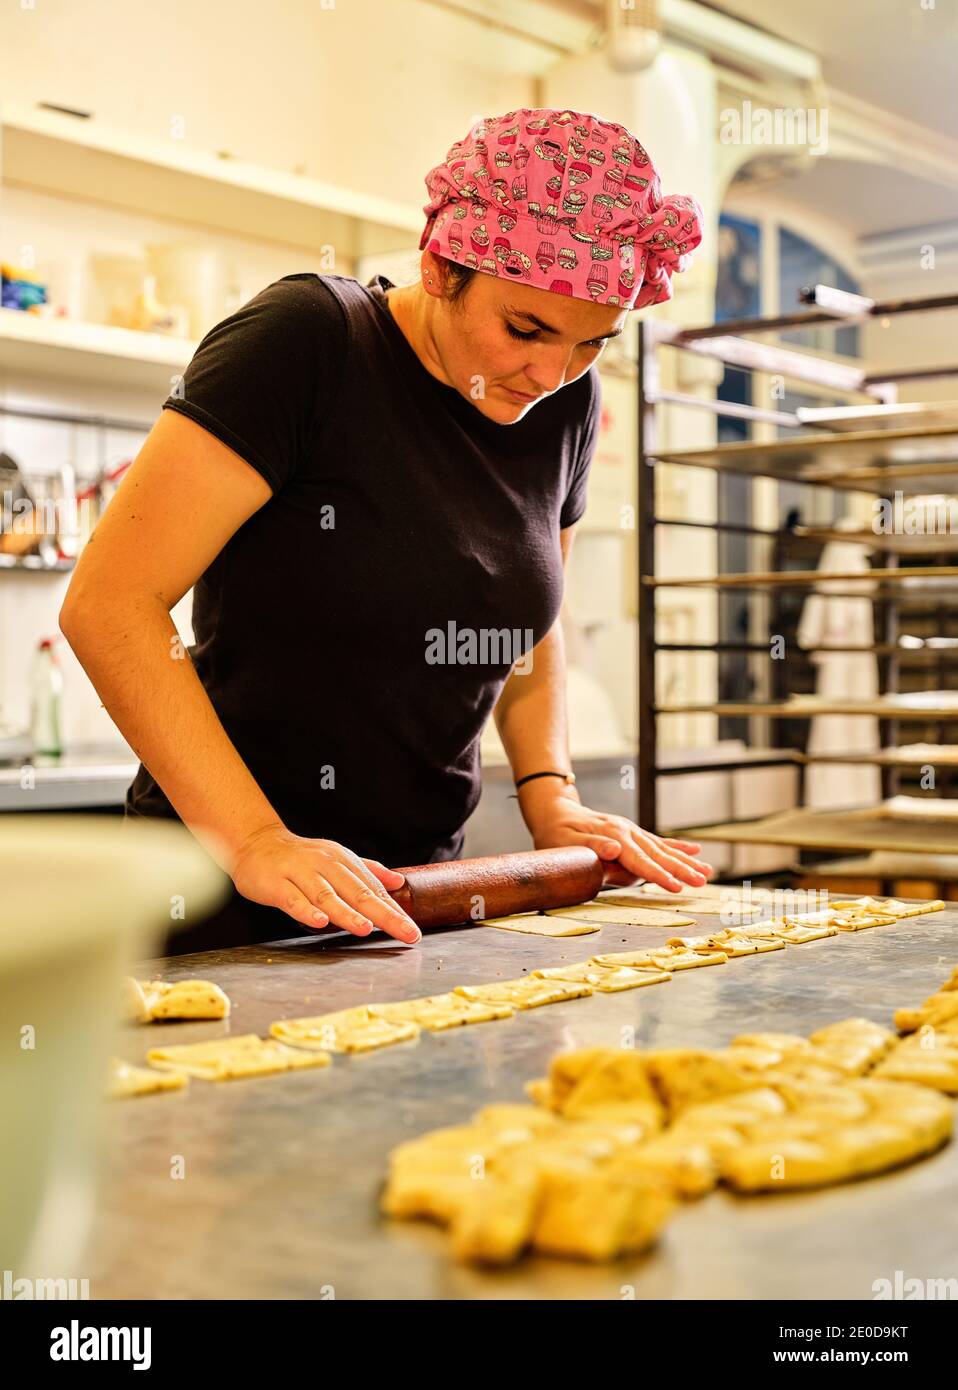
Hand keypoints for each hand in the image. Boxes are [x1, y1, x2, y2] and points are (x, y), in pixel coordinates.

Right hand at [230, 823, 421, 942]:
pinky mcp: (276, 885)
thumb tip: (398, 882)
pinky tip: (319, 923)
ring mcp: (300, 874)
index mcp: (343, 861)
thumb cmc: (301, 857)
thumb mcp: (338, 858)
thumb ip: (369, 871)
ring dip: (347, 913)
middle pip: (357, 892)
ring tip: (366, 928)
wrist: (256, 843)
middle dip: (383, 914)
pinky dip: (305, 911)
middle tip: (405, 932)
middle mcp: (325, 866)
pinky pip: (292, 900)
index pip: (373, 889)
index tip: (413, 930)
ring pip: (327, 896)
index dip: (394, 910)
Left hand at [522, 791, 713, 892]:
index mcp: (614, 836)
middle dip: (681, 870)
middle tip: (701, 883)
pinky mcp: (632, 833)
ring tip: (707, 873)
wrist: (555, 812)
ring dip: (686, 861)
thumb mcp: (566, 842)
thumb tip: (614, 850)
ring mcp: (632, 831)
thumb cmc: (557, 833)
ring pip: (663, 849)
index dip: (658, 875)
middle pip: (658, 855)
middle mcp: (627, 832)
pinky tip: (696, 850)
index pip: (640, 860)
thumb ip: (591, 847)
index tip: (676, 886)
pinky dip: (678, 846)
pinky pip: (658, 842)